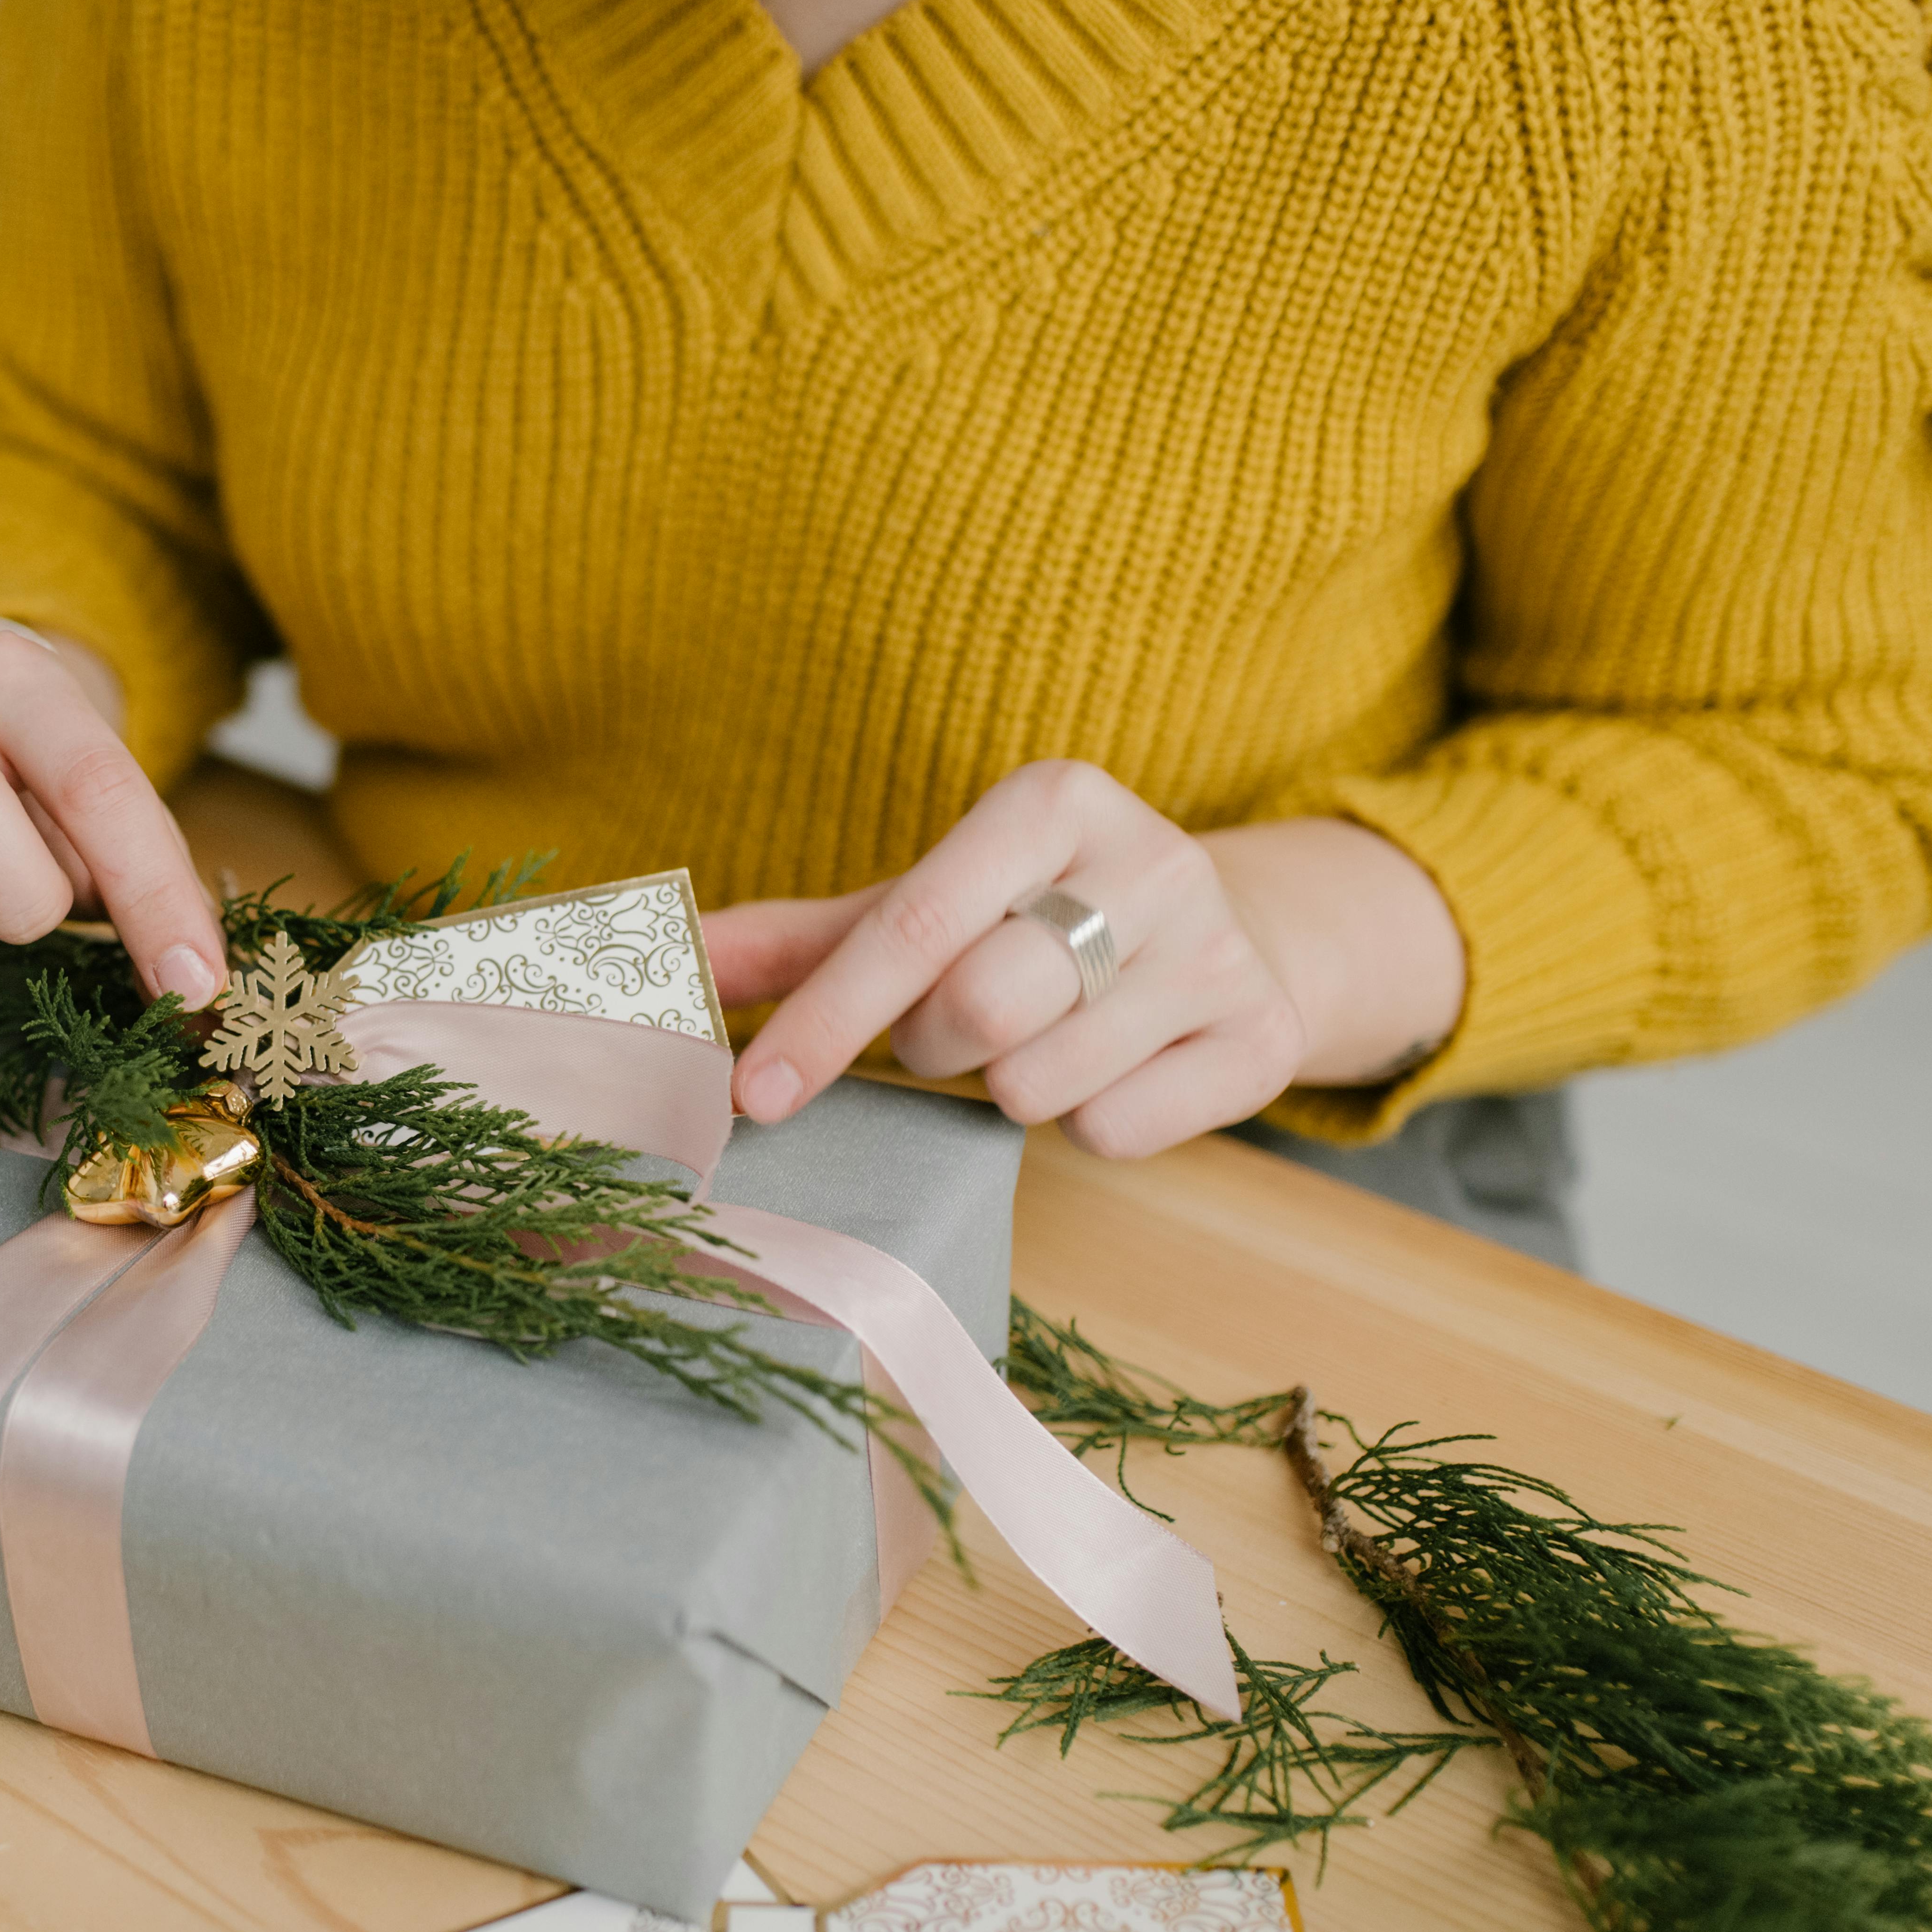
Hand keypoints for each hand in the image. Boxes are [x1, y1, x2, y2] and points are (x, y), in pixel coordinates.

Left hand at [703, 763, 1463, 1156]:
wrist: (1234, 936)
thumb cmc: (1039, 920)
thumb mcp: (925, 905)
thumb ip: (799, 937)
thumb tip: (669, 962)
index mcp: (1055, 801)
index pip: (912, 929)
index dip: (823, 1023)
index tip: (752, 1095)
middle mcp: (1150, 861)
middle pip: (977, 1010)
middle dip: (935, 1047)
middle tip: (957, 1030)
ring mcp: (1219, 952)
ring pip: (1042, 1083)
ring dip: (1009, 1085)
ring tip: (1043, 1039)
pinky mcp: (1262, 1039)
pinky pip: (1116, 1130)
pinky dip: (1089, 1121)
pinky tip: (1112, 1068)